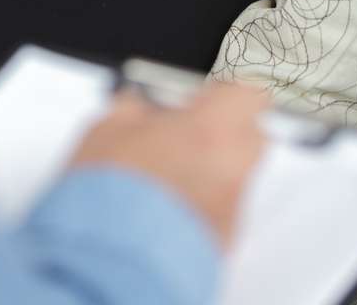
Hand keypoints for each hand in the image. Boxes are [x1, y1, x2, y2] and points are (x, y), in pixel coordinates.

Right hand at [67, 79, 269, 251]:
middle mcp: (231, 169)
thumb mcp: (106, 131)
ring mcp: (230, 210)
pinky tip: (165, 206)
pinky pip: (221, 210)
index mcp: (210, 131)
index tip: (200, 95)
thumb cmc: (111, 197)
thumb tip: (136, 105)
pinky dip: (202, 204)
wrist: (113, 265)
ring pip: (235, 176)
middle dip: (224, 130)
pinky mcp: (222, 244)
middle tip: (186, 131)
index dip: (224, 91)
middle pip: (251, 136)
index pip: (248, 94)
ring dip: (210, 169)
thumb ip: (132, 110)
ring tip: (166, 175)